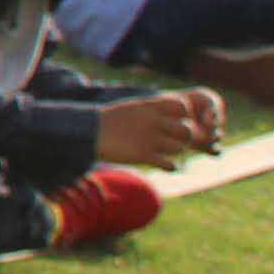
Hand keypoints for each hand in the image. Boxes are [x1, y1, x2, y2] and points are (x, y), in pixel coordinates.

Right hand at [95, 89, 226, 165]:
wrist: (87, 133)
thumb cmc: (109, 121)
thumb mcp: (130, 108)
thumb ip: (151, 110)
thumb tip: (170, 114)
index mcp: (149, 106)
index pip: (183, 106)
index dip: (184, 115)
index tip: (175, 121)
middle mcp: (152, 121)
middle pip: (186, 130)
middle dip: (184, 137)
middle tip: (175, 141)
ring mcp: (148, 138)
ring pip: (179, 148)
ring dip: (175, 152)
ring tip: (166, 152)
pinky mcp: (143, 155)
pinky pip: (170, 164)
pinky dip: (169, 167)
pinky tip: (162, 164)